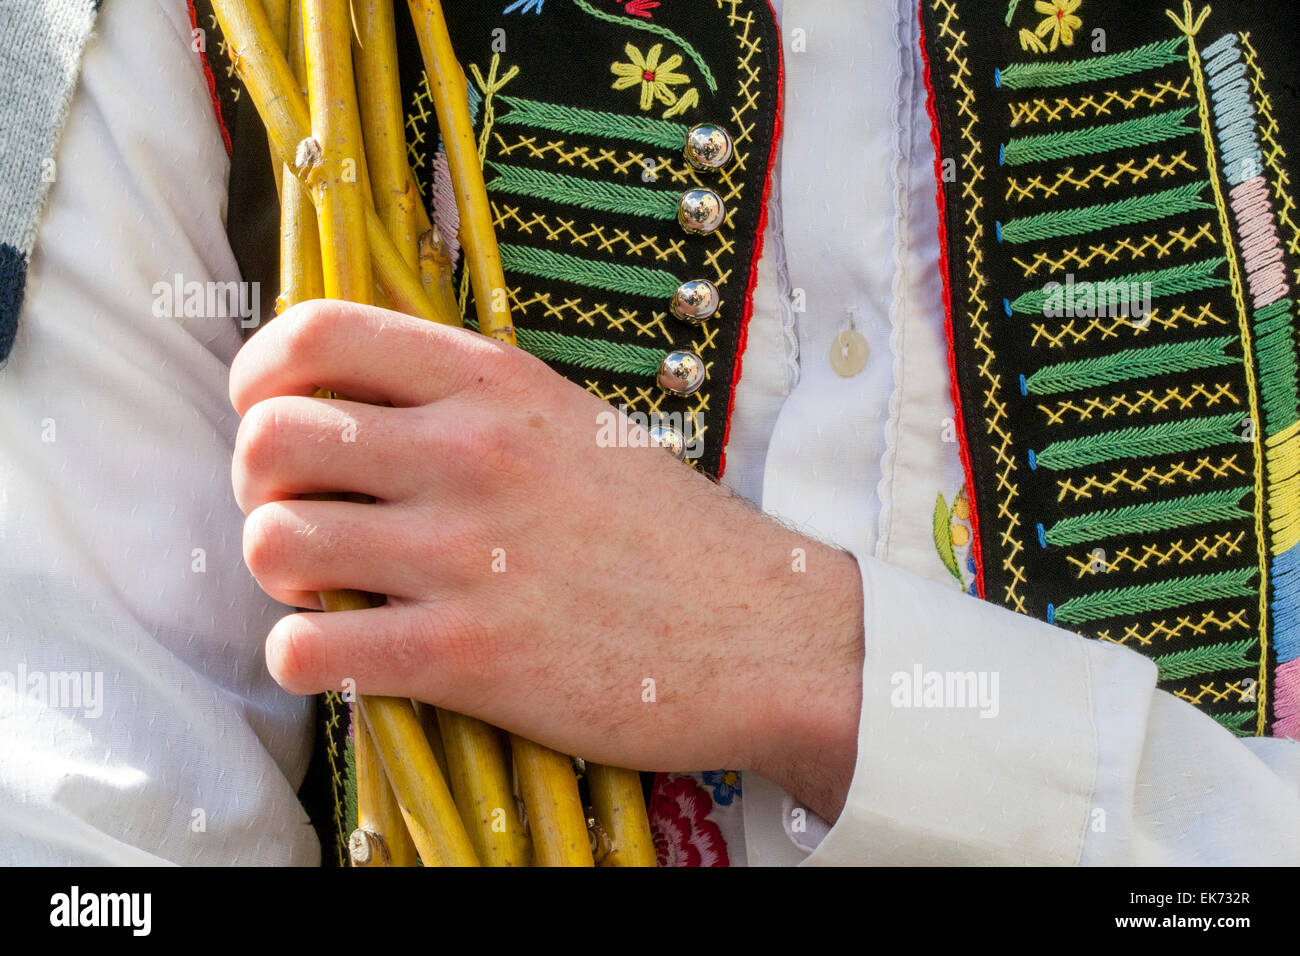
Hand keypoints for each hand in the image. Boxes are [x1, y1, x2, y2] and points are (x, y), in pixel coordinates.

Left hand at [229, 300, 865, 819]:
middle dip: (258, 484)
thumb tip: (353, 408)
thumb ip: (469, 404)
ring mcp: (466, 556)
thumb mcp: (576, 425)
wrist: (766, 634)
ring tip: (329, 587)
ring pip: (274, 542)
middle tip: (301, 515)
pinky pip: (308, 649)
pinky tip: (346, 655)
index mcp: (497, 383)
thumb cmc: (670, 533)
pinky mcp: (467, 658)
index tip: (270, 414)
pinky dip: (303, 657)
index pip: (316, 333)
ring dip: (280, 572)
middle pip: (272, 438)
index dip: (259, 375)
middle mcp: (470, 454)